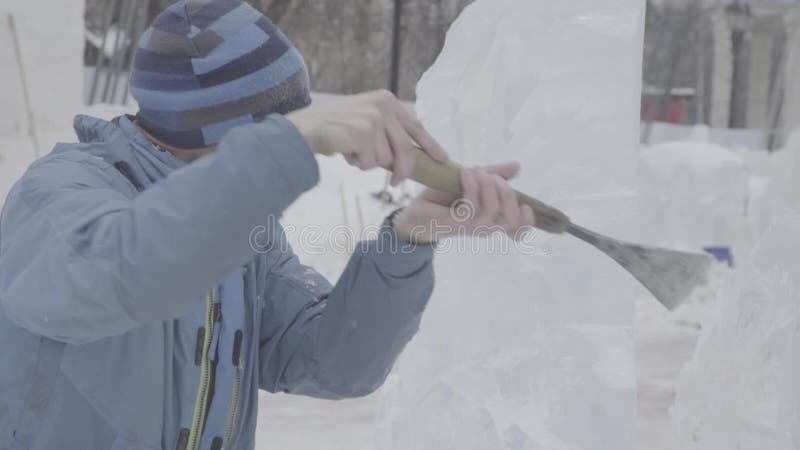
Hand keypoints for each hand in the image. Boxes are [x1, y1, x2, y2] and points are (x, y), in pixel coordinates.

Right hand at [285, 90, 448, 184]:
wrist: (306, 127)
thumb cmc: (335, 128)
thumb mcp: (366, 120)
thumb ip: (387, 131)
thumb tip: (409, 158)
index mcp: (387, 101)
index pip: (415, 126)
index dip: (430, 145)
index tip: (443, 159)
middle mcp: (383, 106)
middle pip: (405, 149)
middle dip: (402, 170)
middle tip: (395, 182)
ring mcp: (374, 118)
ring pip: (385, 158)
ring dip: (368, 162)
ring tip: (352, 151)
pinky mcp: (363, 132)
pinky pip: (370, 162)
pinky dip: (358, 163)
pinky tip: (345, 151)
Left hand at [392, 163, 535, 243]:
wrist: (416, 210)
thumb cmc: (445, 198)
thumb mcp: (473, 182)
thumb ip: (495, 175)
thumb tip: (517, 166)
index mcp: (492, 220)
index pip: (518, 231)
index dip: (527, 221)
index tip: (525, 204)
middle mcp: (484, 227)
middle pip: (510, 220)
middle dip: (507, 195)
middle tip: (493, 177)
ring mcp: (469, 227)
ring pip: (490, 211)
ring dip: (487, 186)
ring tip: (476, 171)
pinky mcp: (454, 223)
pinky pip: (470, 206)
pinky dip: (471, 185)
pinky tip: (465, 173)